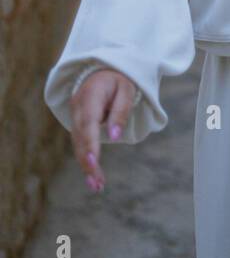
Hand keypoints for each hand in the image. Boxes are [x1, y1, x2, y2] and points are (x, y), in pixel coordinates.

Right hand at [70, 69, 137, 193]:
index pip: (89, 122)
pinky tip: (94, 176)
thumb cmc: (118, 81)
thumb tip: (114, 137)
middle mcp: (78, 106)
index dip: (90, 142)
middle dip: (87, 161)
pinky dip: (86, 159)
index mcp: (91, 95)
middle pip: (81, 137)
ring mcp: (74, 115)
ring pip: (77, 144)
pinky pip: (80, 143)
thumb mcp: (126, 91)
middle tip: (97, 183)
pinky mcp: (76, 124)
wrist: (102, 71)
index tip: (93, 161)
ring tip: (97, 186)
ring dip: (86, 165)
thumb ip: (121, 112)